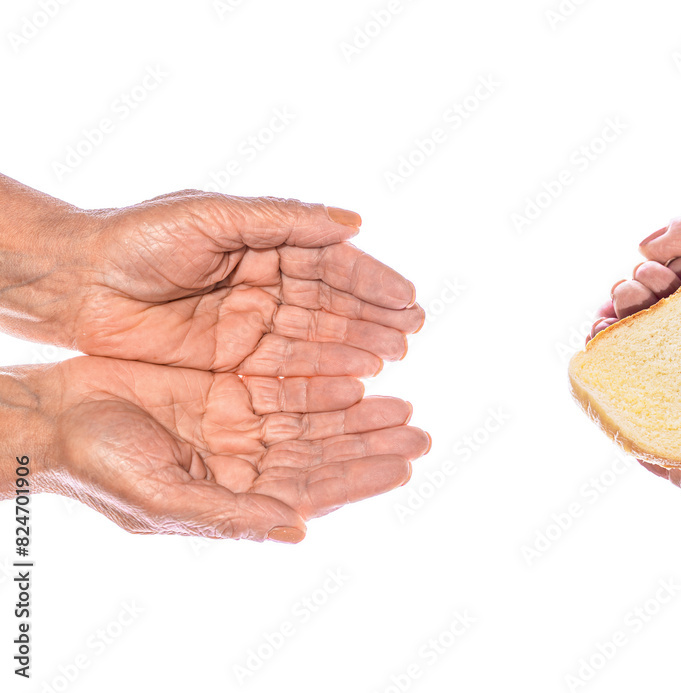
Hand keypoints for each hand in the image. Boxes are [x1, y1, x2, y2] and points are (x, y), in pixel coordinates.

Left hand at [0, 179, 423, 374]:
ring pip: (316, 339)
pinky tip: (356, 379)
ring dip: (357, 347)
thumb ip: (283, 219)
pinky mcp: (232, 360)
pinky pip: (288, 369)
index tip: (408, 299)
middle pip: (331, 305)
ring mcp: (251, 324)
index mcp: (265, 243)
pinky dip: (323, 373)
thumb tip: (353, 224)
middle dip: (374, 318)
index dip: (371, 281)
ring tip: (393, 358)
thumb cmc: (139, 237)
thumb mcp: (212, 216)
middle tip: (412, 334)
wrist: (77, 282)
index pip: (331, 264)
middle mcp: (265, 284)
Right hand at [28, 357, 430, 541]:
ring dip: (356, 414)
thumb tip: (298, 531)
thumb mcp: (163, 498)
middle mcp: (244, 461)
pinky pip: (285, 384)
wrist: (53, 416)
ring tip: (400, 404)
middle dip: (371, 443)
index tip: (404, 464)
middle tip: (419, 431)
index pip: (313, 489)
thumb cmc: (99, 466)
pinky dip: (321, 383)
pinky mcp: (225, 387)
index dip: (360, 477)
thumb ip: (232, 515)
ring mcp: (237, 423)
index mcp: (236, 494)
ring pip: (312, 419)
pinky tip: (354, 377)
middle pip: (323, 452)